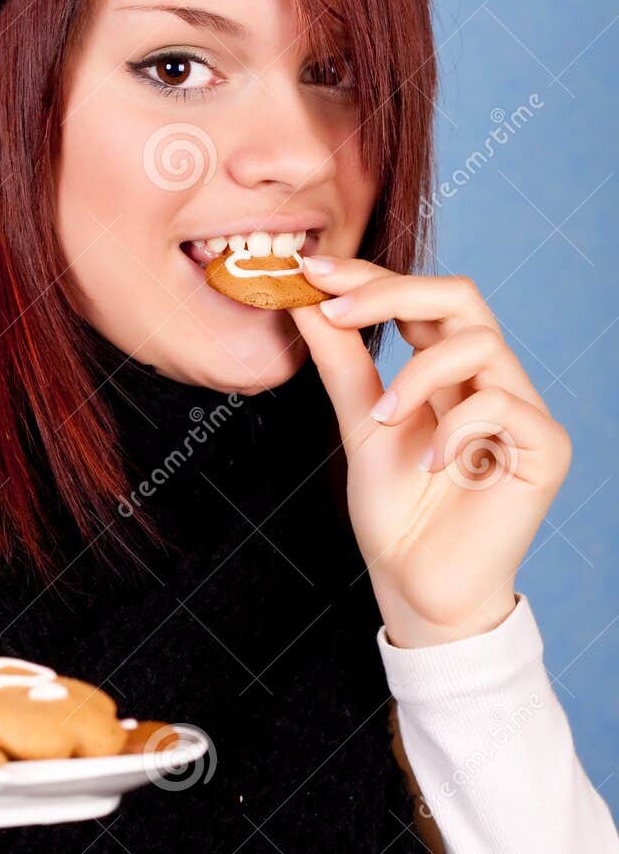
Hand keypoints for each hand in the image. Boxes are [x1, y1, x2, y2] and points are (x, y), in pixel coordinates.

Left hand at [289, 258, 571, 648]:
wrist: (416, 584)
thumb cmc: (396, 510)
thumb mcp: (359, 422)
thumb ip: (341, 361)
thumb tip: (307, 300)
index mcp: (449, 367)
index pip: (419, 299)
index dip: (368, 277)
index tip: (312, 270)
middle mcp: (489, 378)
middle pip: (460, 295)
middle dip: (392, 292)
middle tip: (336, 308)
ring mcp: (522, 410)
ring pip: (479, 343)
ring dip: (418, 375)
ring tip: (384, 420)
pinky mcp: (545, 449)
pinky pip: (504, 405)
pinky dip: (455, 428)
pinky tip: (431, 465)